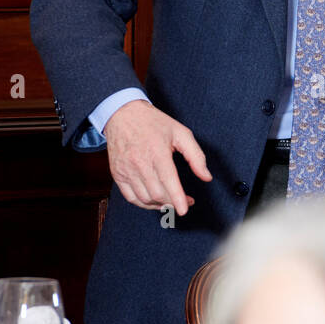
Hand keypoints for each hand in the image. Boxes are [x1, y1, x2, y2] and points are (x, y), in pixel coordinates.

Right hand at [103, 99, 210, 215]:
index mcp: (157, 152)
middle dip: (173, 202)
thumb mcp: (181, 133)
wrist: (123, 114)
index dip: (177, 198)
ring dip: (160, 205)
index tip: (184, 209)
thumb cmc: (153, 123)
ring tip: (171, 200)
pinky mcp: (118, 174)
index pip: (168, 181)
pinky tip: (154, 201)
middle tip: (185, 200)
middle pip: (157, 194)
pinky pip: (130, 198)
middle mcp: (140, 163)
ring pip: (144, 199)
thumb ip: (196, 156)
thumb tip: (206, 177)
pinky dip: (143, 204)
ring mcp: (126, 170)